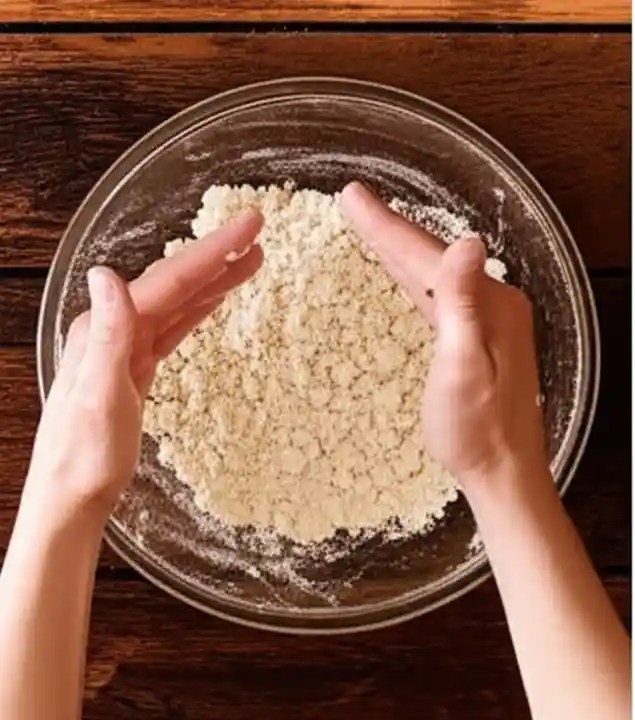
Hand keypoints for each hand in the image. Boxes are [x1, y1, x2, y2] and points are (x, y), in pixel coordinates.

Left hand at [26, 212, 263, 521]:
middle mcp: (111, 330)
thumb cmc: (84, 457)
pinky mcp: (135, 368)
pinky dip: (198, 308)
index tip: (249, 227)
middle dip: (217, 254)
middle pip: (174, 283)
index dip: (211, 252)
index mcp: (105, 329)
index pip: (168, 281)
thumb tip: (106, 274)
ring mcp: (123, 348)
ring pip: (177, 302)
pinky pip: (173, 327)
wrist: (72, 499)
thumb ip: (106, 335)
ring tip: (251, 257)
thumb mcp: (97, 396)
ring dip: (214, 278)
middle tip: (257, 229)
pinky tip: (217, 299)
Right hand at [340, 182, 546, 484]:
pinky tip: (405, 275)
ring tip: (370, 225)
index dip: (387, 227)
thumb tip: (468, 244)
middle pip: (432, 258)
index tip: (352, 198)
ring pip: (435, 275)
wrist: (505, 473)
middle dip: (390, 229)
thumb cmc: (478, 431)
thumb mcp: (463, 367)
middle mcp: (496, 305)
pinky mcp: (484, 341)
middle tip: (354, 201)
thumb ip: (463, 304)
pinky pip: (442, 296)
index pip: (428, 256)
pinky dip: (415, 278)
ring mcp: (492, 323)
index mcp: (491, 306)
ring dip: (401, 249)